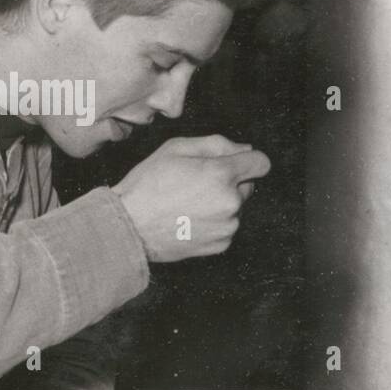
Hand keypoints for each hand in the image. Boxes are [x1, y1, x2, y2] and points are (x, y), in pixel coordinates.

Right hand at [113, 135, 270, 261]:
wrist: (129, 227)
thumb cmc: (147, 184)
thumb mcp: (176, 149)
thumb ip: (216, 144)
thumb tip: (244, 149)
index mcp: (221, 175)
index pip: (261, 163)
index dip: (248, 160)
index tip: (234, 164)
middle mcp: (230, 202)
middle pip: (248, 185)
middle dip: (230, 182)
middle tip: (197, 183)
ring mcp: (228, 226)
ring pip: (236, 208)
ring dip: (221, 203)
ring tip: (188, 203)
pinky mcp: (222, 245)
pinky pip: (227, 227)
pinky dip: (215, 222)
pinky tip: (190, 219)